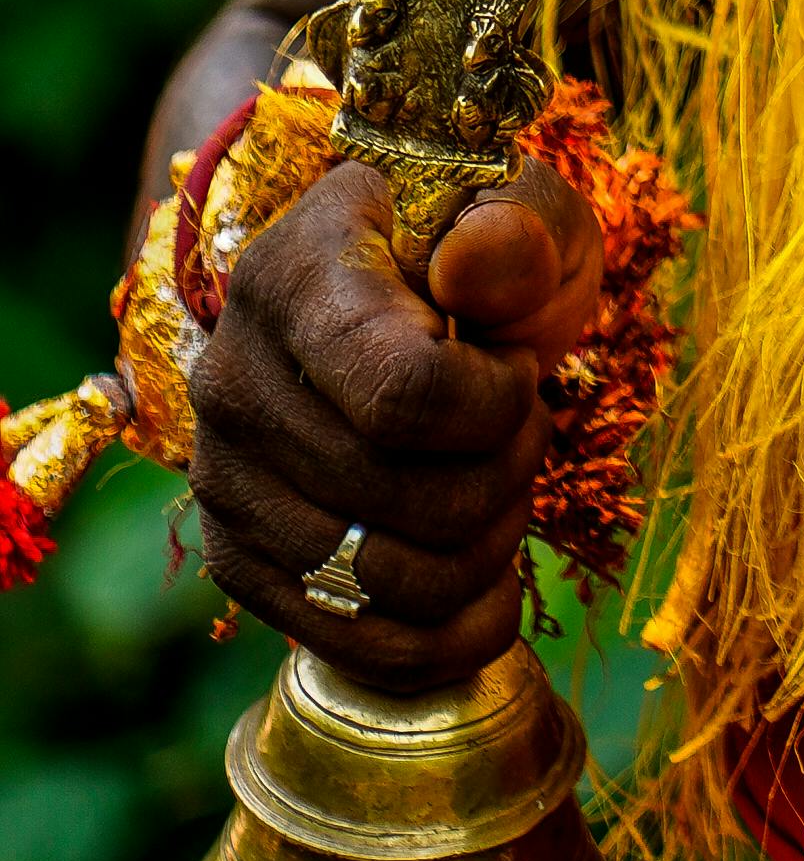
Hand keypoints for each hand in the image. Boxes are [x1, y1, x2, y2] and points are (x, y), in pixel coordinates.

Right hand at [188, 149, 606, 684]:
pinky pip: (366, 650)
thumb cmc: (479, 251)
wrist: (417, 300)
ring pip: (394, 585)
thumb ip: (515, 231)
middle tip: (521, 426)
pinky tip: (487, 572)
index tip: (518, 367)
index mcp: (290, 277)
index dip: (496, 405)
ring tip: (496, 480)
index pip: (403, 395)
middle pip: (409, 501)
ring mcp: (224, 483)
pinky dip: (457, 629)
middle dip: (508, 472)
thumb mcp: (522, 210)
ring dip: (488, 544)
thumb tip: (475, 264)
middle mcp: (230, 383)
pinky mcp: (240, 566)